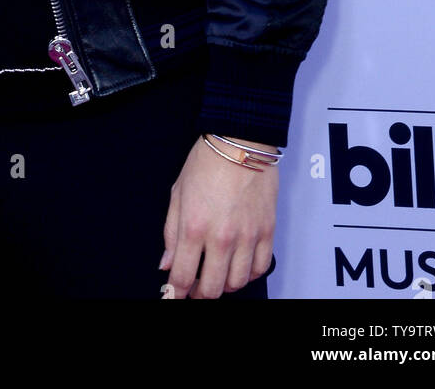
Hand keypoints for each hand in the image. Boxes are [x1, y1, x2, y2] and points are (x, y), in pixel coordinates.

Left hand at [159, 134, 276, 298]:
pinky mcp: (267, 231)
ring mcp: (247, 236)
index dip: (176, 292)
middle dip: (200, 294)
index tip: (174, 295)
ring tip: (217, 275)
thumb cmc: (207, 161)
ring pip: (237, 283)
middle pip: (212, 288)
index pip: (183, 277)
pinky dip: (249, 274)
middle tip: (195, 288)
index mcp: (194, 227)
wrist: (239, 141)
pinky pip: (260, 268)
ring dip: (225, 285)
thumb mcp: (178, 194)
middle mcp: (222, 237)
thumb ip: (171, 233)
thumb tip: (167, 262)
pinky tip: (239, 266)